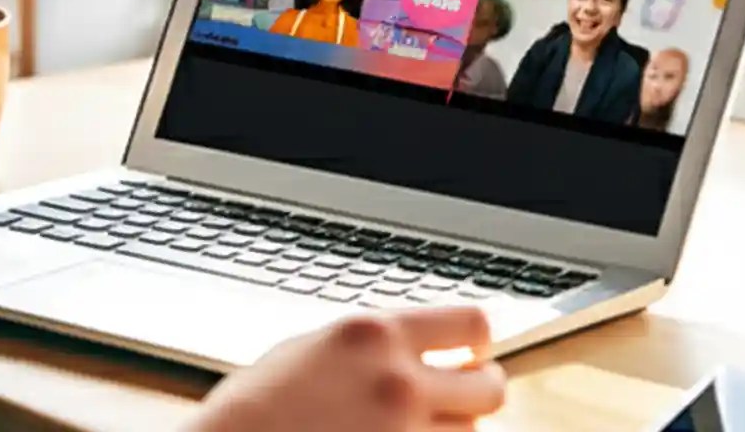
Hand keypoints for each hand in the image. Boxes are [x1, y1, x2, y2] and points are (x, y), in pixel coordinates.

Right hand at [186, 306, 505, 431]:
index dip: (479, 342)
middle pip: (490, 388)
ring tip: (415, 427)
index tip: (473, 353)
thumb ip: (371, 346)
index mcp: (375, 336)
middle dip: (479, 392)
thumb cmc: (255, 409)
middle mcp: (398, 384)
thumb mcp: (311, 350)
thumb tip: (417, 346)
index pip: (471, 323)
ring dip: (450, 431)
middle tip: (463, 397)